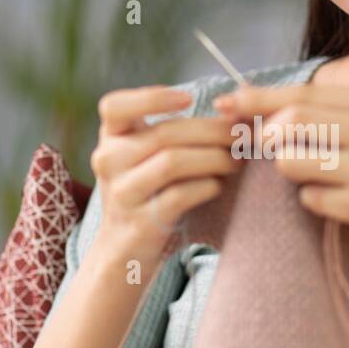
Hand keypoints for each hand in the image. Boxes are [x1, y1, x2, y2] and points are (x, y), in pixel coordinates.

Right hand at [92, 85, 242, 259]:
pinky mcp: (140, 221)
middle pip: (164, 133)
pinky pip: (180, 195)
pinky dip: (206, 187)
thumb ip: (177, 131)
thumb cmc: (147, 191)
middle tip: (240, 136)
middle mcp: (108, 161)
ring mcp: (121, 192)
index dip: (151, 98)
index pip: (115, 106)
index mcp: (111, 137)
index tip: (189, 99)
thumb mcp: (147, 156)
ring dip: (214, 159)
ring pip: (172, 162)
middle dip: (211, 131)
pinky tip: (217, 186)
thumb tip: (234, 112)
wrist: (124, 248)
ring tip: (234, 162)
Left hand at [212, 82, 348, 264]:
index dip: (260, 99)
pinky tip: (339, 204)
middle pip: (292, 122)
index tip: (228, 102)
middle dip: (265, 136)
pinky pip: (309, 198)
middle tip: (261, 148)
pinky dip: (314, 202)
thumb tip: (269, 112)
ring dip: (290, 172)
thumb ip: (338, 117)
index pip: (305, 94)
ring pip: (291, 161)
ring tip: (317, 178)